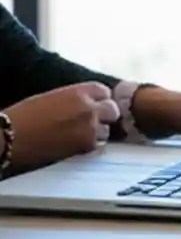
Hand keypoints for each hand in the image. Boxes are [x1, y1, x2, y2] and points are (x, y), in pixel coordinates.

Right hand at [2, 82, 119, 170]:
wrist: (10, 136)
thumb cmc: (24, 115)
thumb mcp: (53, 97)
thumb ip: (74, 99)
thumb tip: (87, 103)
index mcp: (79, 92)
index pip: (104, 92)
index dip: (100, 100)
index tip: (95, 105)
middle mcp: (89, 107)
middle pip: (112, 110)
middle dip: (104, 115)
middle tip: (93, 121)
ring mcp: (89, 127)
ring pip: (107, 130)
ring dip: (98, 132)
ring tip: (81, 135)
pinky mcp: (84, 146)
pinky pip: (98, 145)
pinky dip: (91, 146)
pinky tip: (77, 145)